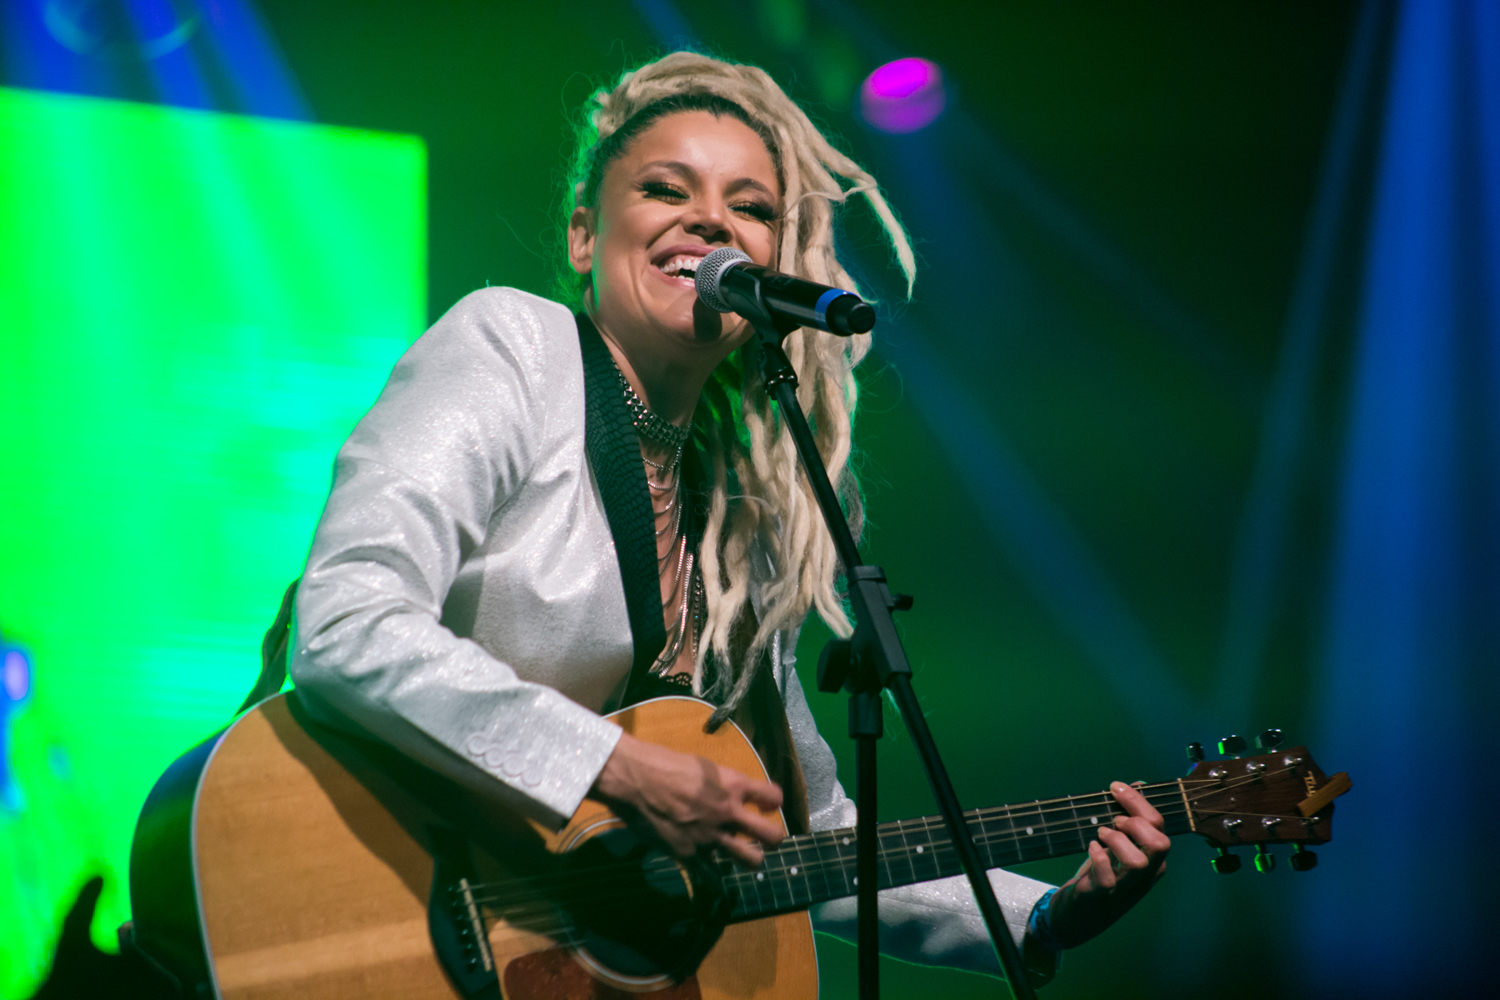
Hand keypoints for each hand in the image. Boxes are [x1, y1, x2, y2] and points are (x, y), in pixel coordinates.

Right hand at [593, 731, 784, 866]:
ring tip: (743, 855)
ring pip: (751, 860)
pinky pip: (712, 876)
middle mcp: (729, 813)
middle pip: (772, 836)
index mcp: (733, 784)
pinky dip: (714, 876)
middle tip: (765, 837)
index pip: (774, 797)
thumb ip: (721, 783)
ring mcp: (711, 837)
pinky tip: (712, 872)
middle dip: (773, 838)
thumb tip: (728, 793)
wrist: (633, 781)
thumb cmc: (663, 764)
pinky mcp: (690, 855)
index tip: (766, 805)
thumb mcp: (702, 766)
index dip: (773, 802)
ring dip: (751, 858)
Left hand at [1046, 781, 1169, 948]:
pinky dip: (1098, 856)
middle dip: (1135, 822)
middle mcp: (1145, 877)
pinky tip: (1091, 849)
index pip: (1158, 827)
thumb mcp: (1117, 849)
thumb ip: (1128, 822)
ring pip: (1137, 861)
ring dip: (1115, 839)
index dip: (1137, 802)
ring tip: (1101, 835)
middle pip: (1159, 844)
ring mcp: (1125, 889)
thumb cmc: (1099, 878)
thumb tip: (1137, 785)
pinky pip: (1107, 877)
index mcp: (1152, 863)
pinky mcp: (1101, 897)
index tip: (1116, 787)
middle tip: (1114, 821)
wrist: (1077, 919)